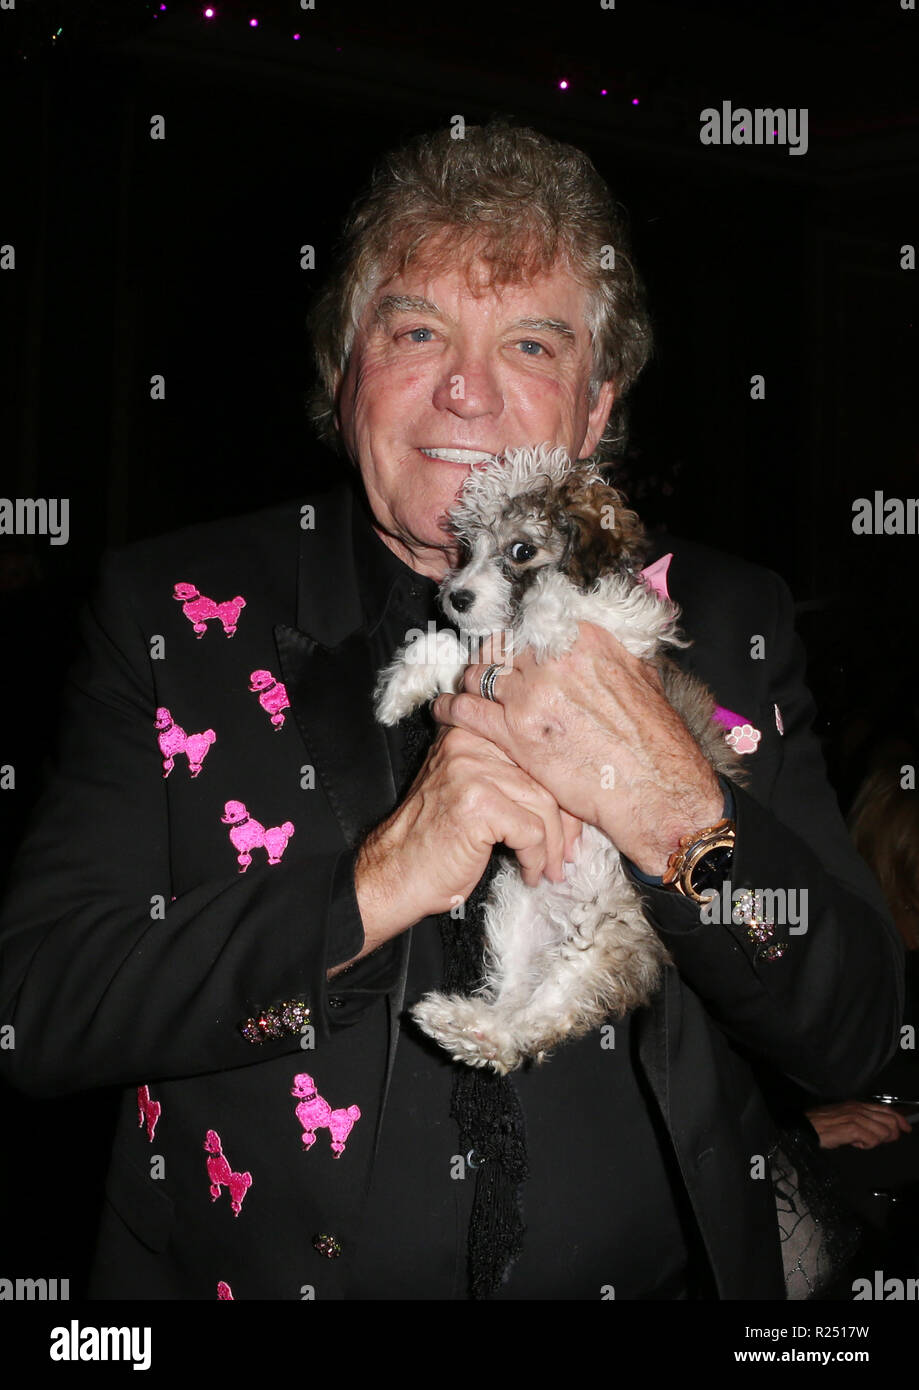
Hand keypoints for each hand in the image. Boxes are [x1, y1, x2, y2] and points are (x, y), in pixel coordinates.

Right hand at [350, 724, 582, 954]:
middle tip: (570, 851)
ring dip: (553, 846)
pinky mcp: (477, 804)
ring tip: (550, 869)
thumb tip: (563, 786)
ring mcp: (472, 771)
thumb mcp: (465, 787)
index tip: (570, 821)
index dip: (560, 789)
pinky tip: (528, 872)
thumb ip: (503, 771)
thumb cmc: (433, 839)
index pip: (532, 749)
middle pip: (543, 774)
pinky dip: (536, 858)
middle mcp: (469, 742)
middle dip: (566, 820)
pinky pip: (531, 831)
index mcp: (469, 731)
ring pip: (543, 804)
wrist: (394, 873)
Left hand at [431, 625, 721, 876]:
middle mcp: (553, 658)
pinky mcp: (513, 731)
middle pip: (500, 648)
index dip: (516, 641)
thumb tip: (598, 652)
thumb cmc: (655, 742)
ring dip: (470, 684)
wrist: (656, 789)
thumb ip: (610, 659)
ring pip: (478, 675)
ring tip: (464, 692)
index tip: (511, 651)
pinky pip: (465, 709)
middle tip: (486, 673)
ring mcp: (530, 693)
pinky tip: (442, 711)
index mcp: (583, 640)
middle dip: (490, 660)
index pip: (530, 627)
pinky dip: (449, 708)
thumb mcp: (642, 680)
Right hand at [805, 1101, 911, 1149]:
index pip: (886, 1109)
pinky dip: (867, 1145)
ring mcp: (856, 1117)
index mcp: (857, 1105)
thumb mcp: (844, 1117)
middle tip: (885, 1141)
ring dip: (876, 1141)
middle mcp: (858, 1108)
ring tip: (863, 1142)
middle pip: (889, 1120)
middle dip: (892, 1134)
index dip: (899, 1119)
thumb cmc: (822, 1124)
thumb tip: (878, 1131)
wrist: (806, 1127)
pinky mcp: (852, 1128)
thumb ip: (861, 1121)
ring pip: (883, 1131)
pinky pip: (872, 1139)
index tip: (906, 1128)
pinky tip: (856, 1144)